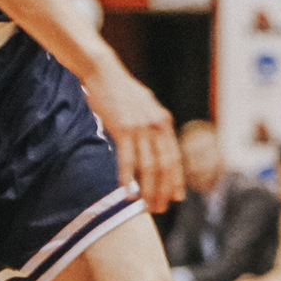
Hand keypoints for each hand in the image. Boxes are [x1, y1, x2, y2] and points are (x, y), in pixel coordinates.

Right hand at [82, 65, 182, 212]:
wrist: (104, 72)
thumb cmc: (121, 92)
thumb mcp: (145, 107)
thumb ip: (152, 126)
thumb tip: (154, 147)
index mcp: (164, 122)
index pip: (174, 157)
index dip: (176, 180)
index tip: (176, 198)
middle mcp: (157, 126)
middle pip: (164, 166)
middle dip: (163, 190)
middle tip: (160, 208)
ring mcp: (141, 127)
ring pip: (148, 166)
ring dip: (148, 189)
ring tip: (145, 206)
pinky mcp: (123, 128)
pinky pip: (128, 159)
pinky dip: (128, 178)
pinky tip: (127, 192)